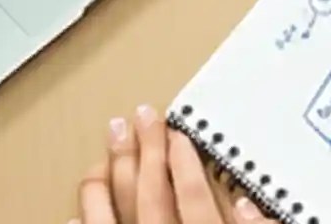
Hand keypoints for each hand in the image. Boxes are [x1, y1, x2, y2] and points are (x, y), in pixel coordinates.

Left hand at [72, 106, 275, 223]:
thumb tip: (248, 205)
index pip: (192, 196)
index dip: (183, 159)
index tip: (177, 132)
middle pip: (150, 194)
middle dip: (145, 149)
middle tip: (141, 116)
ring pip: (112, 212)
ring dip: (109, 172)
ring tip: (111, 138)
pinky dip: (87, 214)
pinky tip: (82, 200)